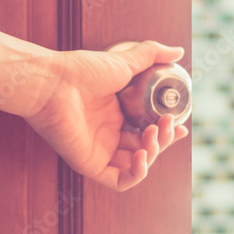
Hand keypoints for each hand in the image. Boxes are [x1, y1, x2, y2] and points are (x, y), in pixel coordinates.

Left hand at [24, 40, 189, 190]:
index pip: (147, 130)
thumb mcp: (124, 61)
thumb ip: (151, 55)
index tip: (180, 123)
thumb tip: (178, 52)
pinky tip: (142, 156)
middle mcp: (107, 134)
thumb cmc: (80, 70)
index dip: (166, 130)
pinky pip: (118, 181)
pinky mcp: (89, 164)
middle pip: (145, 148)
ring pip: (136, 165)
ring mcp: (99, 150)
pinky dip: (136, 174)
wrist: (53, 82)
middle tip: (167, 124)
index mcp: (115, 114)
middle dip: (163, 140)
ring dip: (153, 154)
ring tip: (153, 134)